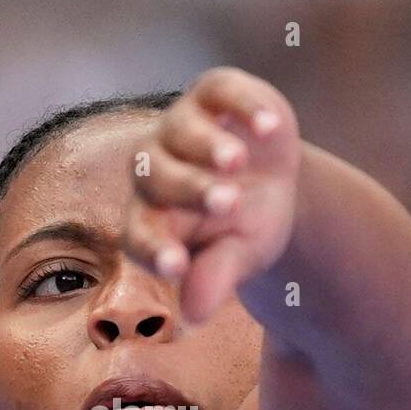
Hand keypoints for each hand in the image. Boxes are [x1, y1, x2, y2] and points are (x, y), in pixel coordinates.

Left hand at [122, 67, 300, 323]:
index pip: (139, 236)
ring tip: (236, 162)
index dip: (154, 249)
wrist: (271, 182)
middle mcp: (154, 170)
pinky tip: (268, 127)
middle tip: (227, 204)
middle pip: (157, 179)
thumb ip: (214, 279)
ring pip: (180, 132)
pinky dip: (244, 107)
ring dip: (208, 147)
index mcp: (151, 220)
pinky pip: (222, 92)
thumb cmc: (244, 228)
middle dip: (190, 191)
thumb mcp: (237, 257)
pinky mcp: (213, 92)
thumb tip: (193, 316)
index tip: (177, 267)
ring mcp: (180, 126)